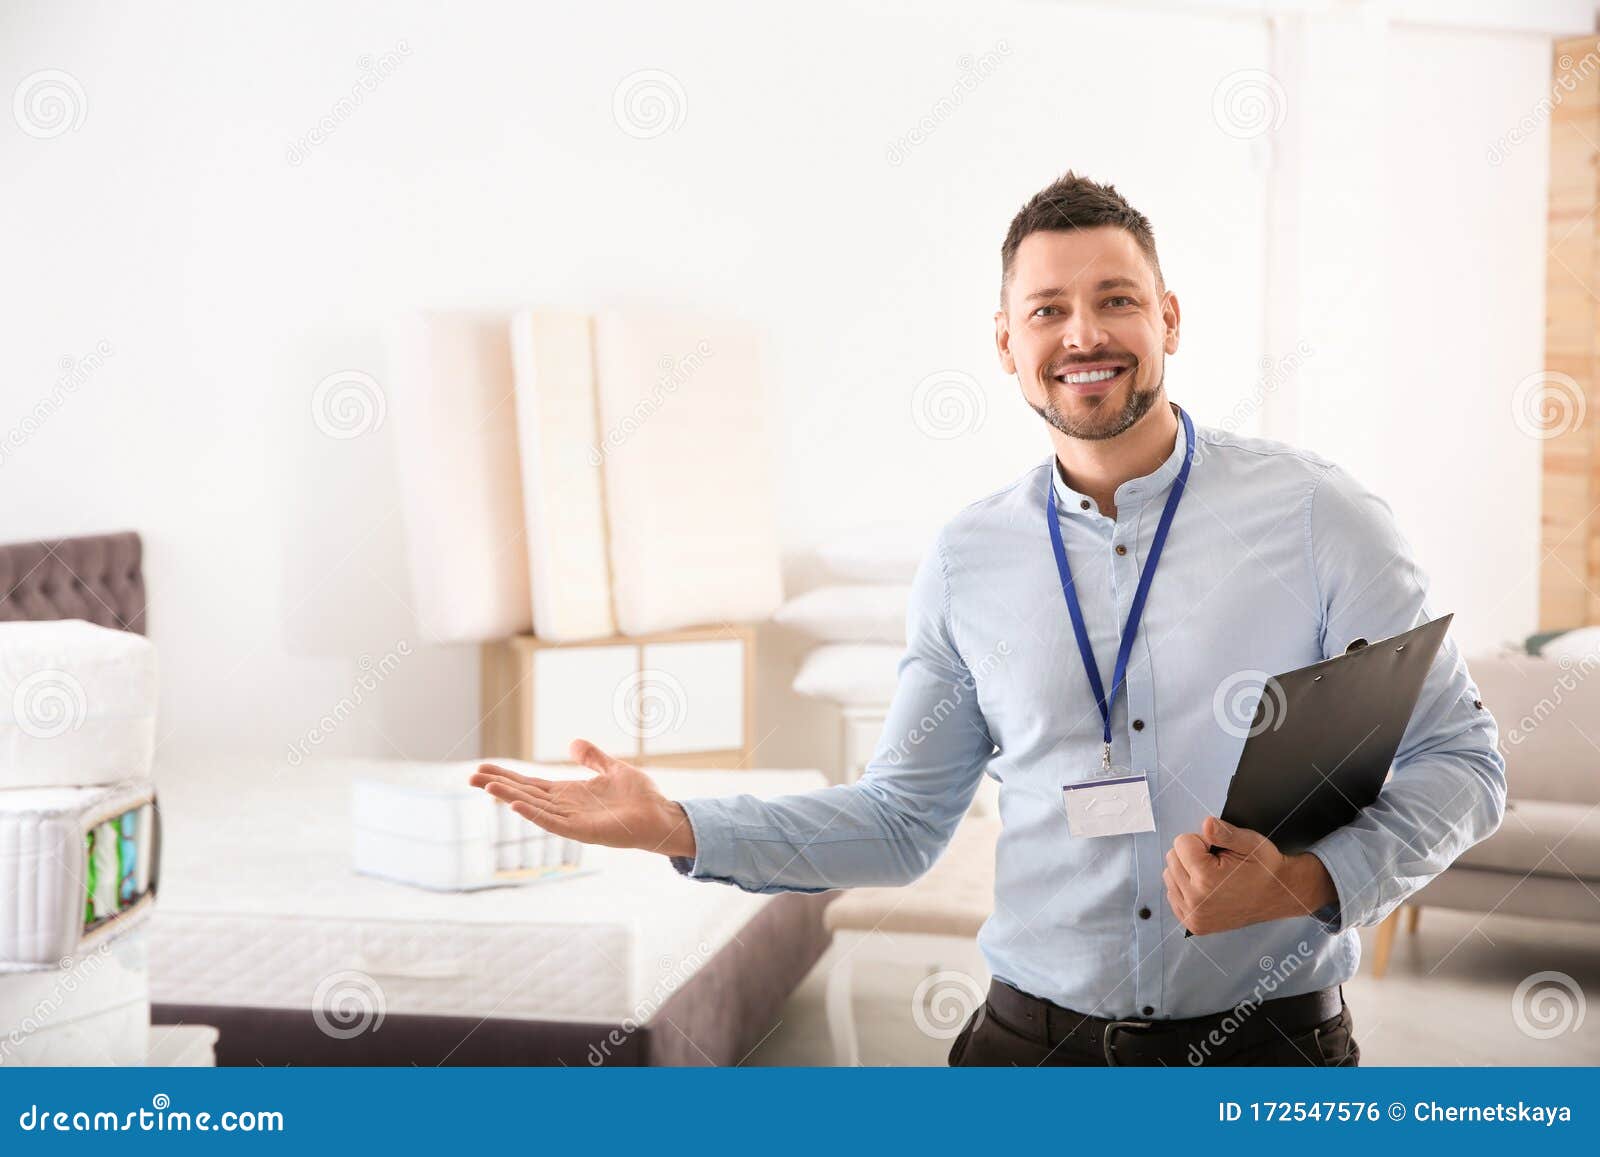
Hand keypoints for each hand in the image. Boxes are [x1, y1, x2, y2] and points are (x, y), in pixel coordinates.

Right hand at [468, 739, 697, 857]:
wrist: (662, 816)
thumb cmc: (640, 797)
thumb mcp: (613, 769)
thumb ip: (592, 758)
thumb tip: (572, 743)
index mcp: (570, 794)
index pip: (531, 784)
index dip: (508, 777)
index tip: (483, 769)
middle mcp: (566, 808)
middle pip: (525, 794)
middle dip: (499, 786)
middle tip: (470, 776)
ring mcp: (573, 820)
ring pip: (535, 807)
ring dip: (510, 797)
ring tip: (486, 787)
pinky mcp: (585, 831)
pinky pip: (555, 823)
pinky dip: (535, 814)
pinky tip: (517, 804)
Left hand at [1163, 816, 1335, 934]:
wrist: (1279, 895)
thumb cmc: (1265, 868)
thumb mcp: (1250, 843)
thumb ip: (1224, 832)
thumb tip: (1206, 824)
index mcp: (1206, 879)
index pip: (1181, 842)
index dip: (1202, 841)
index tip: (1219, 852)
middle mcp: (1196, 901)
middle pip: (1172, 858)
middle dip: (1192, 855)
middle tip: (1218, 864)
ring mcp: (1194, 916)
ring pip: (1170, 876)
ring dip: (1186, 871)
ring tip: (1213, 876)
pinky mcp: (1194, 924)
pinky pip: (1173, 895)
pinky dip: (1185, 888)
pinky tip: (1206, 888)